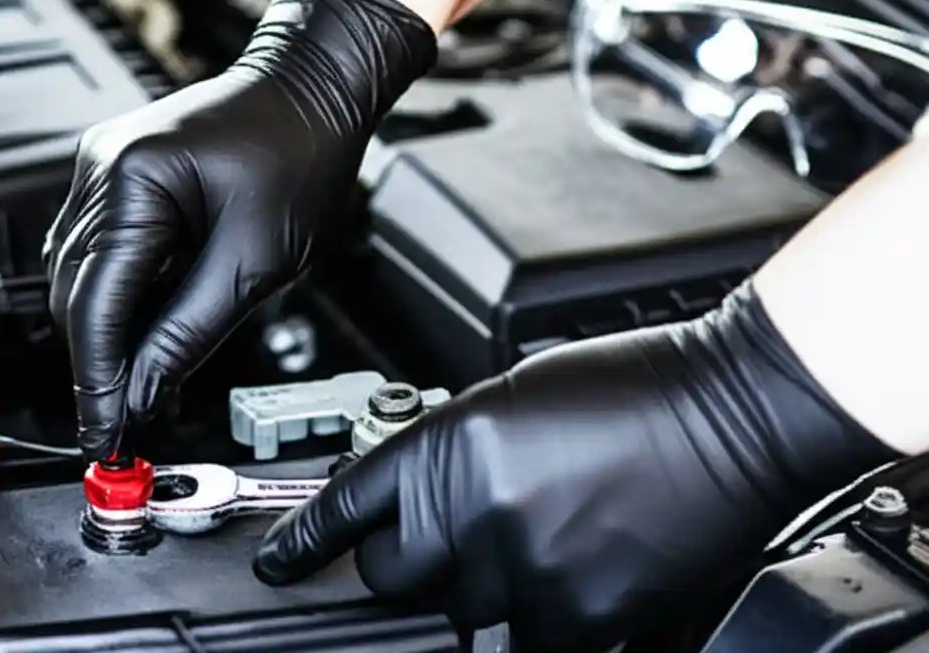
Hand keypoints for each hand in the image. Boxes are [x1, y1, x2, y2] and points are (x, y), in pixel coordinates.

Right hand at [44, 0, 435, 459]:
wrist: (312, 86)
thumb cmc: (301, 151)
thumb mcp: (256, 260)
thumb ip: (190, 331)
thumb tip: (144, 391)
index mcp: (135, 180)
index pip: (96, 305)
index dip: (98, 381)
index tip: (105, 434)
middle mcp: (103, 167)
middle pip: (74, 293)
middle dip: (99, 363)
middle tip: (123, 421)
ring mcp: (102, 166)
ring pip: (77, 275)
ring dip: (105, 332)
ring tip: (140, 382)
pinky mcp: (115, 173)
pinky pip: (95, 249)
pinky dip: (115, 295)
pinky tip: (141, 326)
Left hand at [254, 284, 895, 650]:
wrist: (734, 410)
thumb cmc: (634, 385)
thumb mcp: (514, 396)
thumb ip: (456, 453)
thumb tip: (424, 495)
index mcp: (450, 447)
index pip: (346, 508)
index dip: (302, 541)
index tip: (279, 563)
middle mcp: (477, 515)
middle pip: (393, 578)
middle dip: (406, 563)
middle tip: (449, 540)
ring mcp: (530, 575)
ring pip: (461, 615)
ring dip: (482, 588)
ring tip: (537, 542)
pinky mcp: (587, 620)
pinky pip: (531, 638)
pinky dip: (540, 615)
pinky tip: (572, 571)